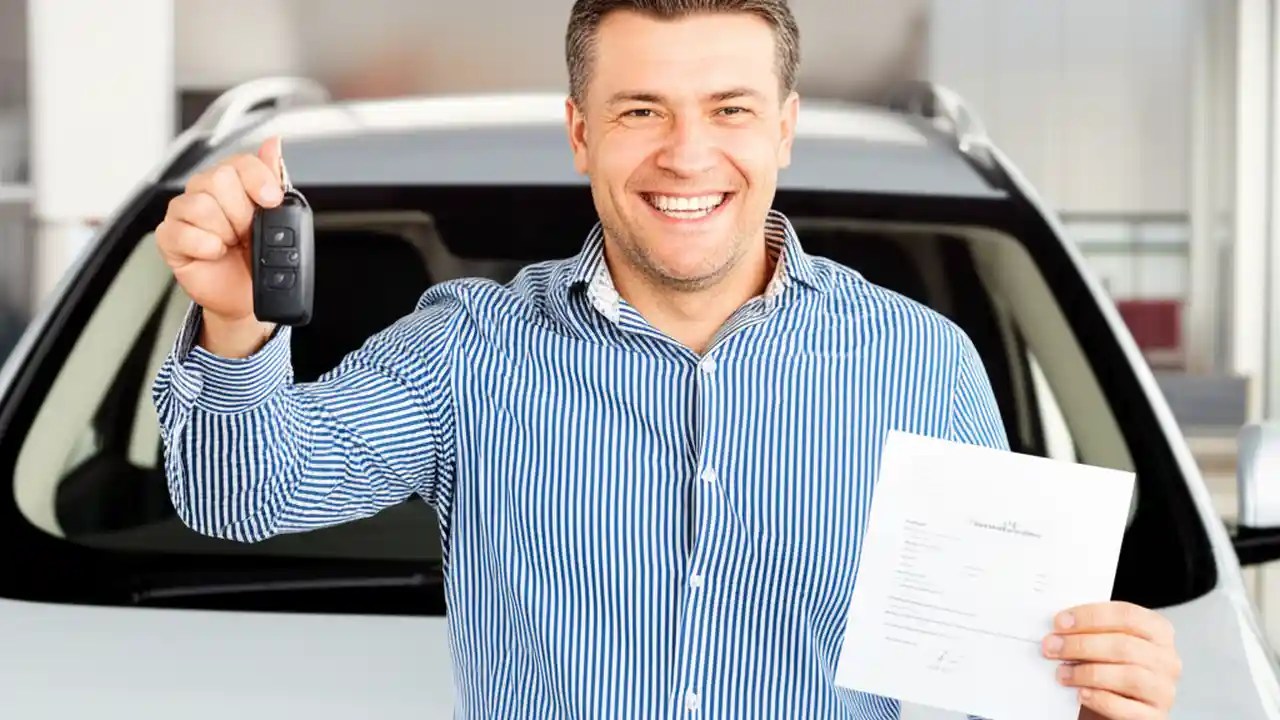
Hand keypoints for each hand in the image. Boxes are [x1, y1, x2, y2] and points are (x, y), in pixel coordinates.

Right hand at [155, 135, 284, 324]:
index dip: (257, 179)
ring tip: (229, 244)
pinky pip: (183, 232)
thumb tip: (274, 143)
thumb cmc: (255, 256)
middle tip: (246, 232)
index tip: (271, 200)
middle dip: (241, 213)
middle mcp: (204, 191)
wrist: (244, 295)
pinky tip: (214, 253)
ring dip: (224, 232)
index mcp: (231, 182)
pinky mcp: (168, 237)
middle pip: (218, 179)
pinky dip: (206, 247)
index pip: (239, 162)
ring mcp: (183, 213)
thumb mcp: (273, 218)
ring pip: (201, 205)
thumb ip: (272, 178)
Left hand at [1042, 601, 1180, 718]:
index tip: (1060, 622)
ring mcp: (1164, 690)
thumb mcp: (1105, 641)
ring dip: (1087, 673)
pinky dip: (1100, 699)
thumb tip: (1059, 626)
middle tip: (1051, 646)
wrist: (1116, 702)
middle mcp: (1166, 659)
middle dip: (1080, 645)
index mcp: (1157, 631)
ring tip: (1061, 673)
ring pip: (1128, 676)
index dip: (1090, 617)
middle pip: (1124, 645)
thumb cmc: (1110, 666)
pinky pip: (1128, 708)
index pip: (1127, 615)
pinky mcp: (1155, 716)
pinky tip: (1081, 693)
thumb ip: (1091, 630)